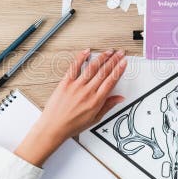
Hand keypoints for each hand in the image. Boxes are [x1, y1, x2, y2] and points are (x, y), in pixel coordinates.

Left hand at [14, 49, 126, 166]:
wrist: (53, 127)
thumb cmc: (72, 125)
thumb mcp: (94, 119)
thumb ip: (108, 106)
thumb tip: (119, 98)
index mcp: (96, 101)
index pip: (111, 81)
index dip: (119, 70)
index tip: (123, 63)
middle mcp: (87, 92)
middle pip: (104, 72)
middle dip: (114, 60)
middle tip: (120, 53)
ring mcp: (76, 86)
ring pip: (92, 68)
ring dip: (102, 58)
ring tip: (108, 52)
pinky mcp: (65, 83)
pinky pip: (74, 67)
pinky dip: (81, 58)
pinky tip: (87, 52)